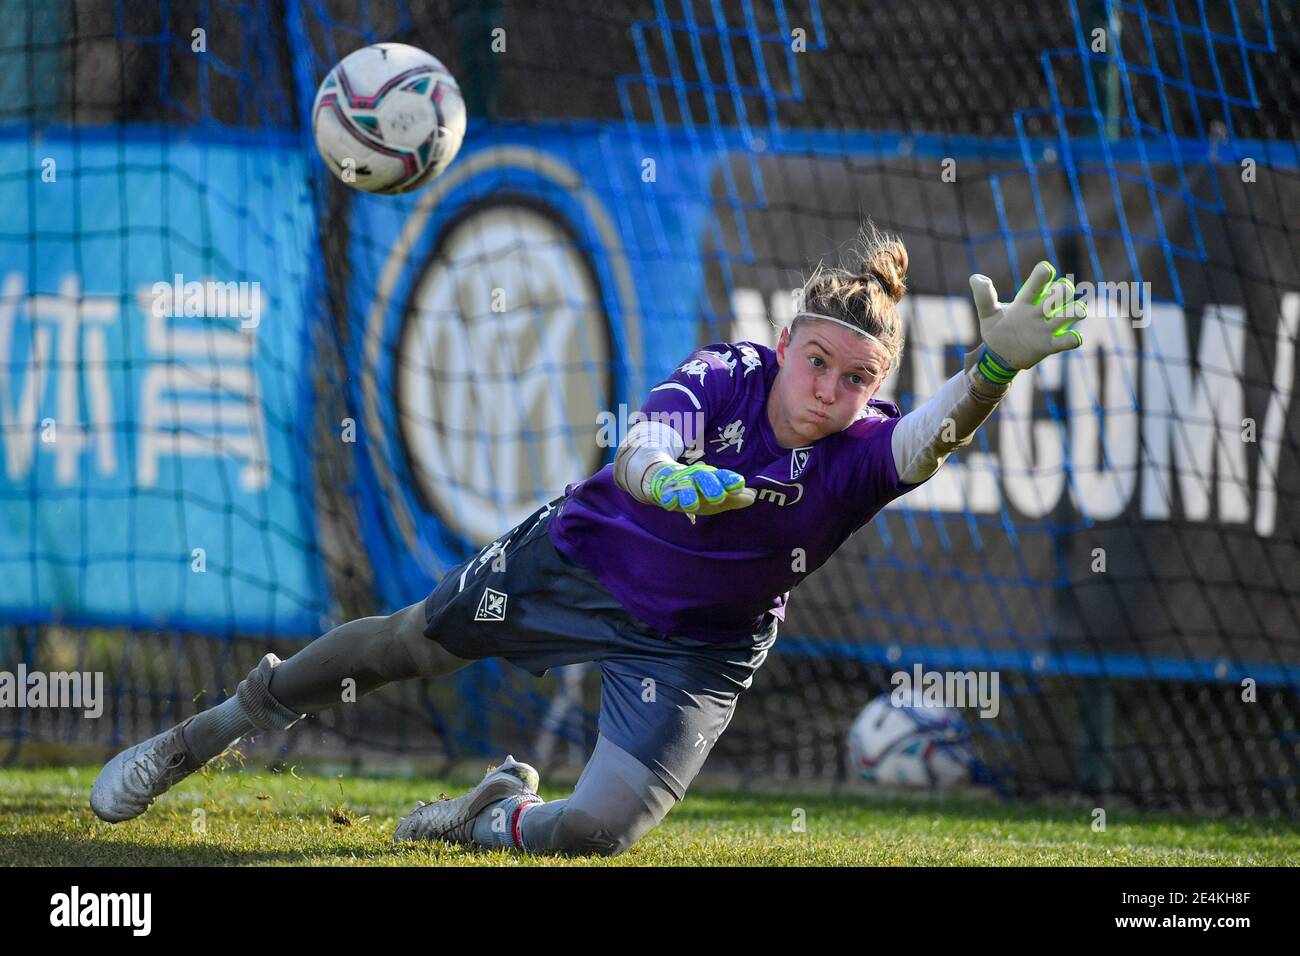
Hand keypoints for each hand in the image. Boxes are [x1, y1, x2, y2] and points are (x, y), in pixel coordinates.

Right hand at [648, 462, 755, 515]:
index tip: (739, 486)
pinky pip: (667, 495)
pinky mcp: (666, 492)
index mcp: (711, 477)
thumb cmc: (698, 490)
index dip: (730, 481)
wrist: (666, 479)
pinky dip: (669, 499)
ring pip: (685, 487)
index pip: (722, 476)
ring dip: (689, 496)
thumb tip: (753, 496)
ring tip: (693, 506)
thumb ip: (734, 499)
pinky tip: (671, 504)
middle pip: (704, 479)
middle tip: (718, 498)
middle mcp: (697, 478)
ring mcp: (681, 484)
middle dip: (711, 487)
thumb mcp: (716, 495)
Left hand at [968, 261, 1086, 381]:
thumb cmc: (996, 330)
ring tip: (1076, 311)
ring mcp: (1046, 328)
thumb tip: (977, 278)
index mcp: (1025, 300)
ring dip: (1075, 311)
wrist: (998, 356)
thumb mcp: (987, 314)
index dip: (1044, 274)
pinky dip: (1073, 339)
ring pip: (1069, 314)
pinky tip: (1073, 338)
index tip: (1045, 270)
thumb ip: (983, 297)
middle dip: (1062, 290)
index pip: (1038, 281)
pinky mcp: (1049, 346)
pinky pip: (1066, 341)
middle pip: (1060, 293)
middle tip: (1057, 294)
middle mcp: (1040, 311)